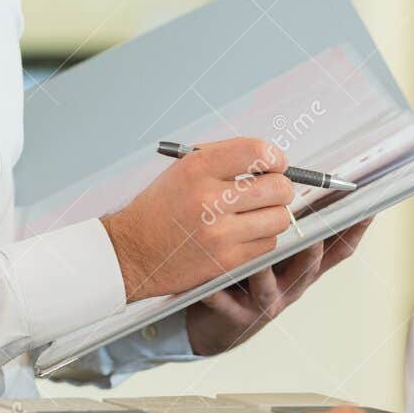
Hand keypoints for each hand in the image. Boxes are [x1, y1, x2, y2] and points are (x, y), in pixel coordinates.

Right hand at [102, 138, 293, 300]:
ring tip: (255, 214)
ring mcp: (219, 233)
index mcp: (197, 168)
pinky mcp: (226, 261)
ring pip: (279, 218)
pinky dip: (262, 238)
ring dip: (273, 215)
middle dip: (281, 187)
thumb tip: (271, 159)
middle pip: (278, 187)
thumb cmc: (161, 207)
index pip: (258, 152)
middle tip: (272, 190)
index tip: (275, 164)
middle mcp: (209, 198)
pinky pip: (268, 244)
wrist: (132, 251)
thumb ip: (226, 159)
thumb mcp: (183, 169)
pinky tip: (243, 234)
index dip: (275, 158)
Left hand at [185, 216, 371, 355]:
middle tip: (311, 236)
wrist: (219, 318)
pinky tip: (210, 290)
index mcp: (304, 264)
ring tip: (258, 262)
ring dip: (264, 273)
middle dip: (311, 252)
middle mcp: (291, 284)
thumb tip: (299, 178)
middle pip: (308, 268)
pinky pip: (226, 306)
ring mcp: (266, 302)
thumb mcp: (278, 248)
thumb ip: (288, 220)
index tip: (367, 209)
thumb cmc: (250, 270)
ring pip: (268, 288)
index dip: (354, 231)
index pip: (336, 247)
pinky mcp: (237, 316)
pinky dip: (219, 297)